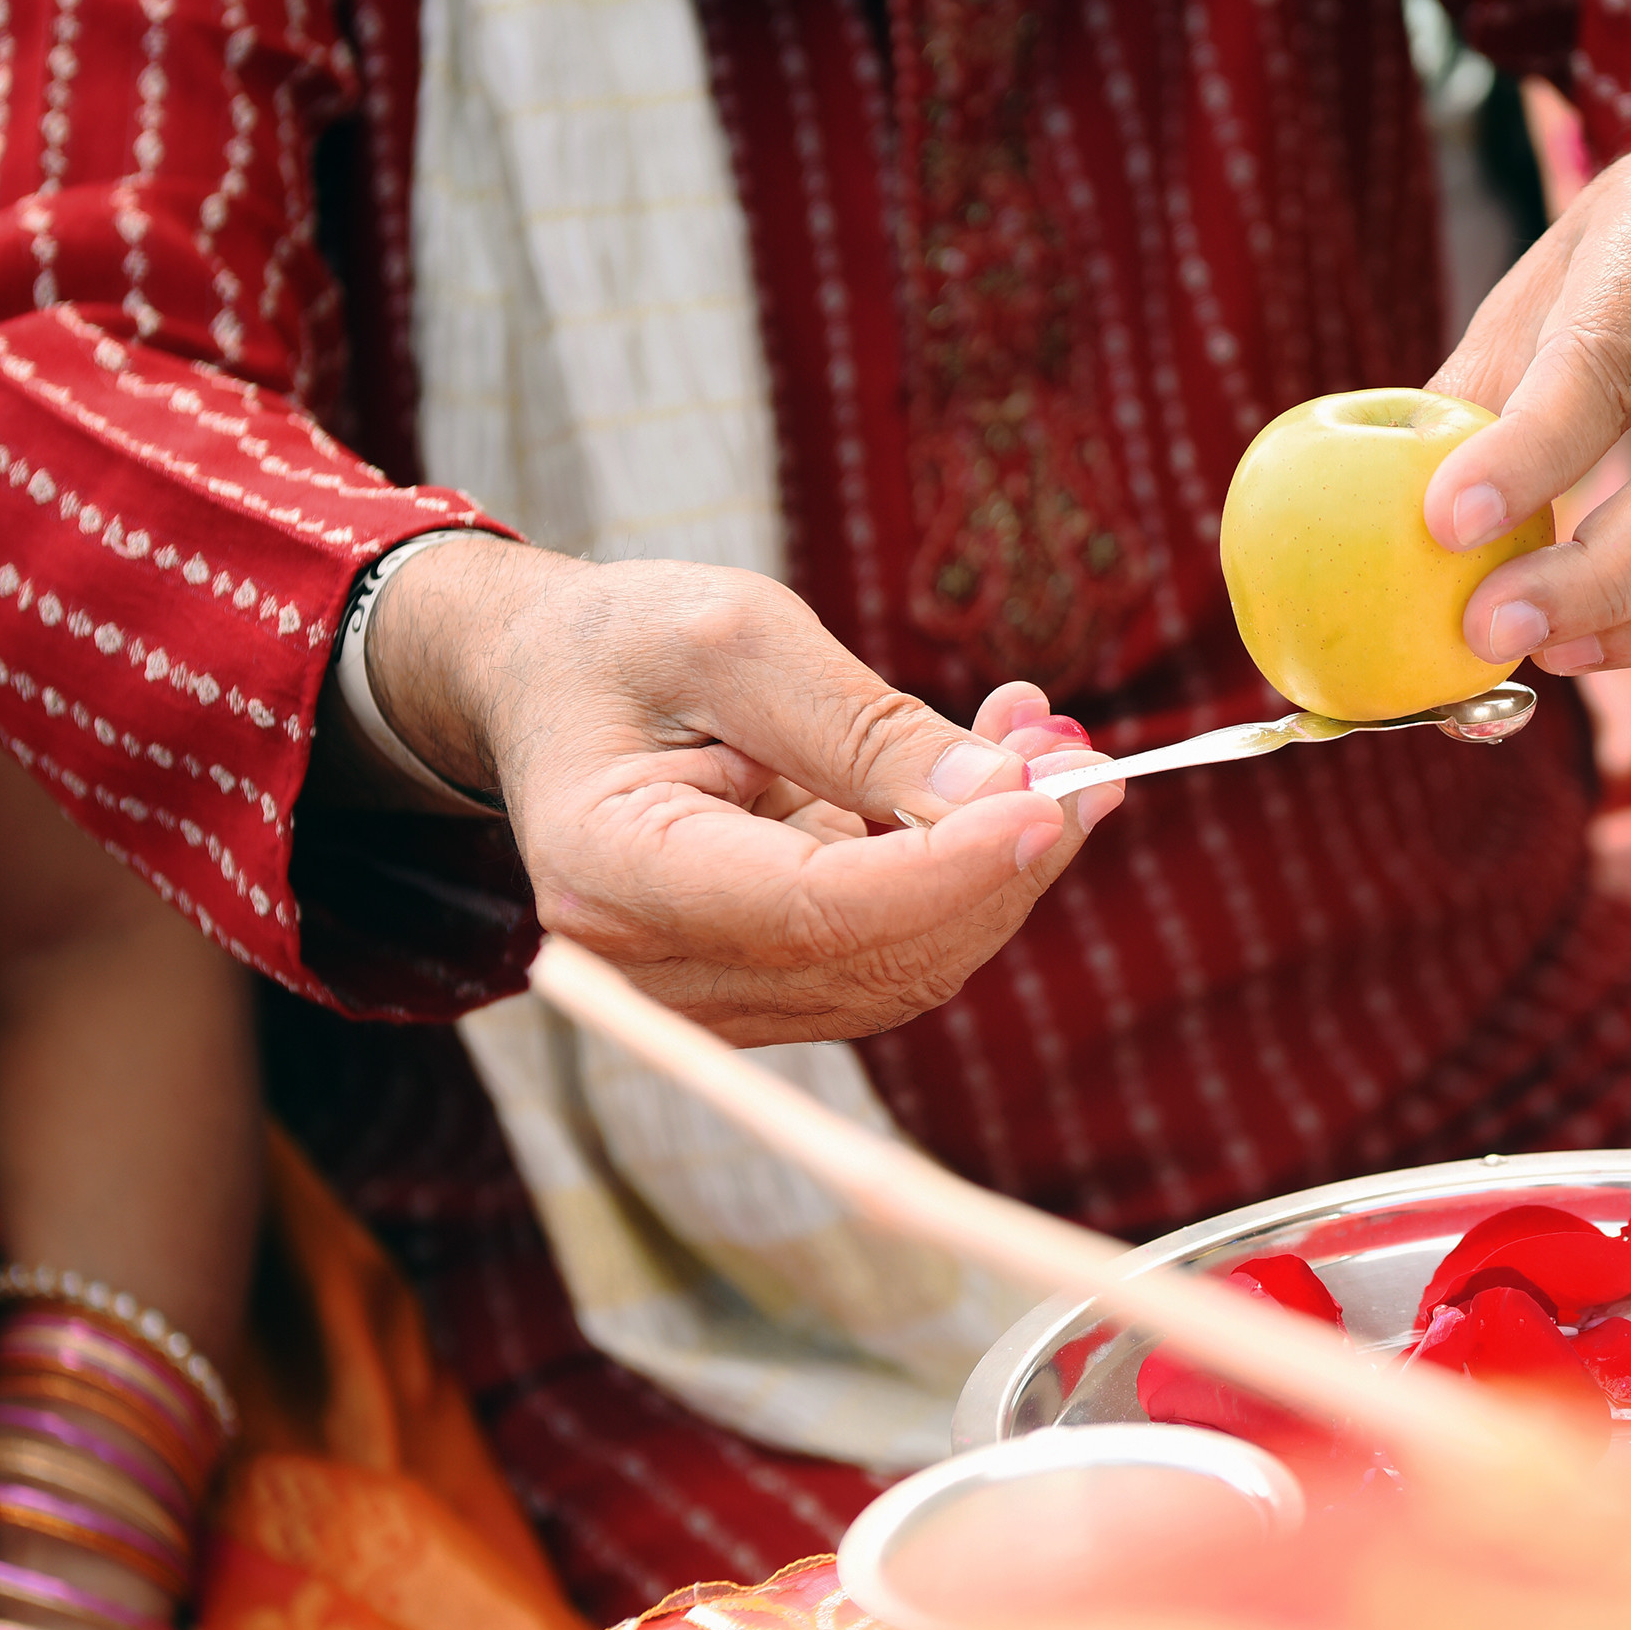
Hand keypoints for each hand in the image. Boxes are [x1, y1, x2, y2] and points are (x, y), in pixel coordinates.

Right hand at [353, 538, 1122, 1042]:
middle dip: (1000, 863)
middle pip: (874, 954)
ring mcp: (701, 992)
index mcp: (608, 868)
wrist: (550, 685)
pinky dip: (962, 876)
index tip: (1052, 802)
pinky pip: (892, 953)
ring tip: (1041, 748)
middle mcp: (645, 964)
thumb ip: (865, 725)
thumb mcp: (739, 637)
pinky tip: (994, 788)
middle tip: (1080, 759)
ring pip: (902, 966)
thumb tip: (1002, 800)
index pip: (810, 909)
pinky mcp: (759, 988)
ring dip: (998, 868)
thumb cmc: (624, 645)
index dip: (947, 868)